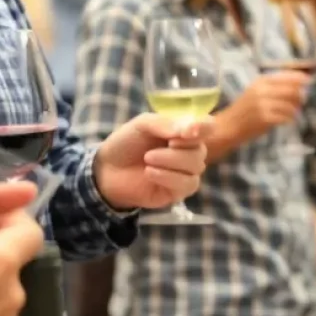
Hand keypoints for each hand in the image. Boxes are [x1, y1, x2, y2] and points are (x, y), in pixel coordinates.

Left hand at [94, 113, 212, 210]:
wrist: (107, 169)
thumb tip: (189, 130)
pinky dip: (168, 177)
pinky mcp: (179, 192)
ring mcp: (185, 173)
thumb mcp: (142, 124)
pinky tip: (150, 173)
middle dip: (178, 149)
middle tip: (153, 150)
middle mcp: (189, 151)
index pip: (208, 127)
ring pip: (195, 167)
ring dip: (170, 162)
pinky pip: (187, 184)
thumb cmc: (126, 143)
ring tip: (148, 159)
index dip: (204, 127)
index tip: (189, 131)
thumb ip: (165, 123)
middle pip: (200, 150)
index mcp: (184, 131)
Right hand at [222, 71, 310, 145]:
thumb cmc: (244, 110)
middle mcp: (261, 91)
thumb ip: (274, 88)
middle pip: (291, 89)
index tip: (308, 80)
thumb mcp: (255, 92)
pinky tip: (288, 121)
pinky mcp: (264, 118)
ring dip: (295, 110)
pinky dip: (290, 119)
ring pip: (291, 105)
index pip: (284, 76)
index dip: (299, 77)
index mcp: (259, 82)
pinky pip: (286, 117)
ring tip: (293, 113)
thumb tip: (300, 87)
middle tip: (302, 101)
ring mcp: (263, 105)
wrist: (227, 126)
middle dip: (300, 95)